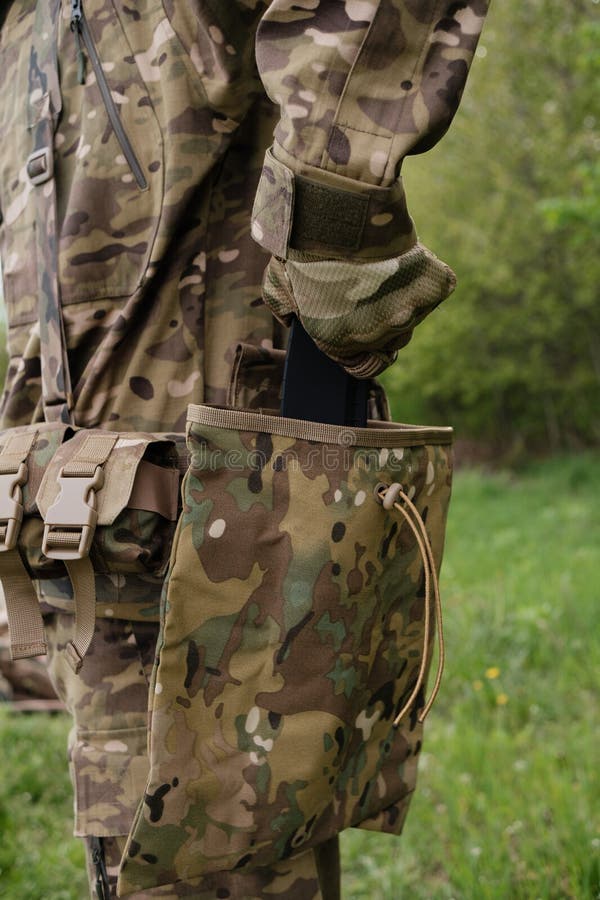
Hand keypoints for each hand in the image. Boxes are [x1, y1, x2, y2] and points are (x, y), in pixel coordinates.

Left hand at [262, 244, 455, 376]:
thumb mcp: (279, 282)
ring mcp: (409, 314)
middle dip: (380, 319)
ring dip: (401, 299)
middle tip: (369, 285)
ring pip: (411, 316)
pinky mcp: (434, 288)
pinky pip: (433, 289)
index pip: (361, 364)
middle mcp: (377, 336)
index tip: (358, 320)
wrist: (340, 211)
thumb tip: (289, 318)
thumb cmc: (306, 247)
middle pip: (388, 340)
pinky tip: (407, 257)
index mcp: (339, 343)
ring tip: (384, 268)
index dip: (358, 344)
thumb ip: (284, 308)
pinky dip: (425, 276)